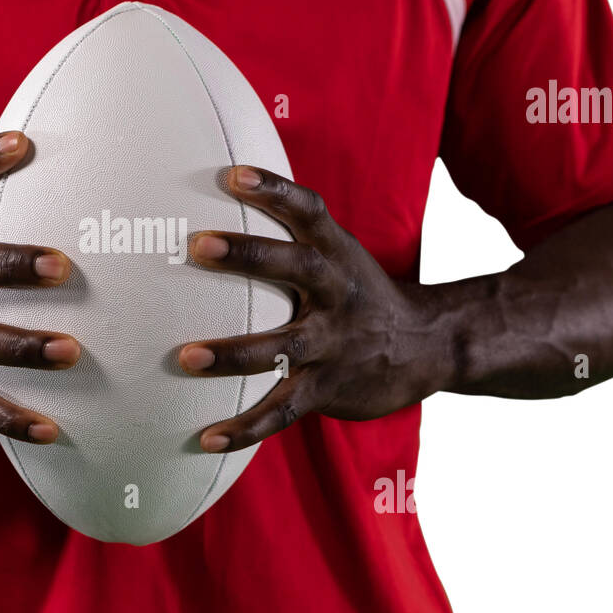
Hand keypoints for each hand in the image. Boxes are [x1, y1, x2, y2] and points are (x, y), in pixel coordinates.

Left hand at [178, 166, 449, 451]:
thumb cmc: (360, 293)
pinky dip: (246, 427)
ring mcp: (333, 345)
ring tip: (185, 357)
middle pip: (297, 268)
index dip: (274, 191)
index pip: (309, 212)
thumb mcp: (338, 253)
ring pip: (283, 348)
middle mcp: (337, 295)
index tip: (234, 174)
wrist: (427, 348)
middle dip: (249, 254)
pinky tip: (205, 438)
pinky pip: (282, 411)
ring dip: (234, 353)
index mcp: (337, 255)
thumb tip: (227, 183)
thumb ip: (291, 230)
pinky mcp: (327, 389)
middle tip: (198, 244)